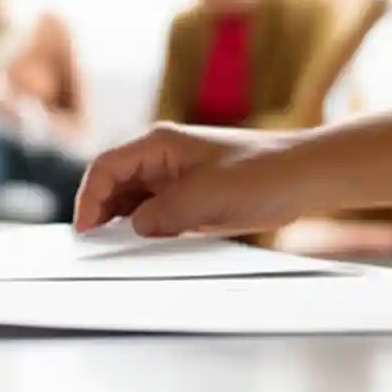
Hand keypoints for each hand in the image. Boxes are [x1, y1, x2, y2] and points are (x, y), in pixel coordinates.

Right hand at [74, 124, 306, 237]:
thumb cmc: (263, 175)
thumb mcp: (206, 198)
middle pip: (113, 183)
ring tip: (115, 248)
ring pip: (131, 199)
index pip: (106, 167)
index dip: (89, 198)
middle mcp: (161, 157)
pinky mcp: (188, 194)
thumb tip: (135, 228)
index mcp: (158, 143)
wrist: (306, 175)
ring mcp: (174, 175)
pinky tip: (145, 244)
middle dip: (100, 212)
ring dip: (121, 221)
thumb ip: (162, 214)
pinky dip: (144, 227)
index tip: (85, 229)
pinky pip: (154, 211)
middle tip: (94, 245)